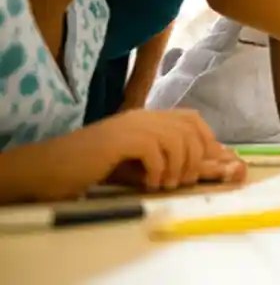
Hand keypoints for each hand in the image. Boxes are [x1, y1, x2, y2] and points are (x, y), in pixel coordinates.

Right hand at [13, 109, 244, 200]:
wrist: (51, 168)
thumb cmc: (91, 168)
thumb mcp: (134, 161)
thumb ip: (161, 159)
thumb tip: (195, 169)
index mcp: (147, 118)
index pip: (191, 118)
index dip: (206, 140)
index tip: (208, 165)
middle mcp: (143, 116)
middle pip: (190, 129)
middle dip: (195, 158)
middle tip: (182, 181)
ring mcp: (131, 125)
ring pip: (177, 140)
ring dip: (178, 167)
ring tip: (165, 185)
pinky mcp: (120, 139)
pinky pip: (155, 151)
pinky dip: (158, 171)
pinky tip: (149, 184)